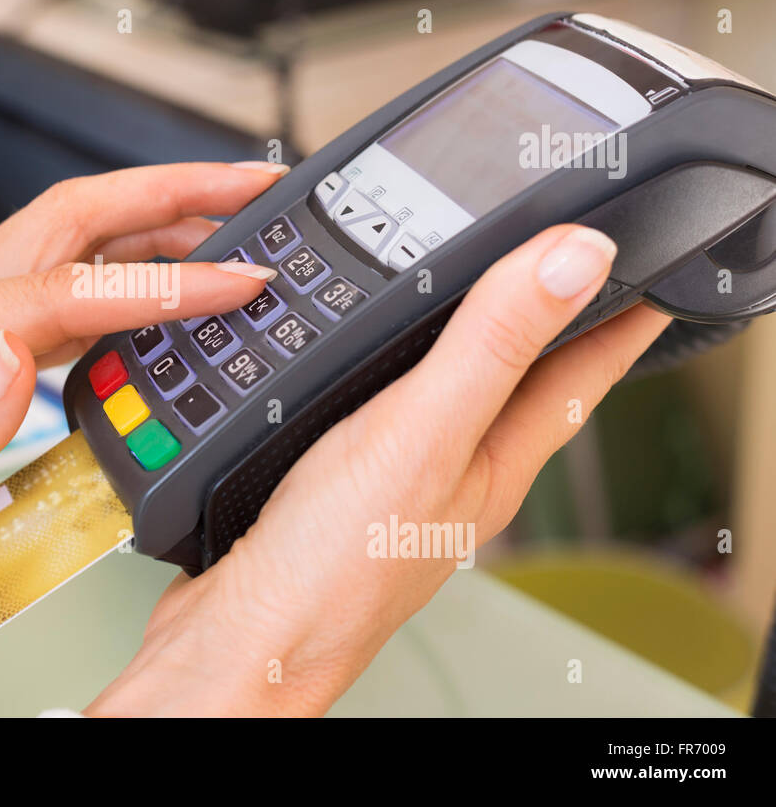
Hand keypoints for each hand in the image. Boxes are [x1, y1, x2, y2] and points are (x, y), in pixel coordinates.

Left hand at [0, 162, 289, 649]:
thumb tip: (19, 354)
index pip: (69, 289)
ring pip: (77, 249)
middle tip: (250, 190)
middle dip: (169, 195)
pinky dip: (127, 283)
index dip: (162, 280)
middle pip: (76, 220)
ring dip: (154, 229)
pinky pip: (68, 297)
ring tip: (228, 229)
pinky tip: (162, 300)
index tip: (236, 278)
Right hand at [88, 225, 671, 715]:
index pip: (584, 369)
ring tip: (483, 299)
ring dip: (472, 340)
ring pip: (455, 392)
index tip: (642, 261)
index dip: (618, 310)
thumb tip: (574, 260)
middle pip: (524, 378)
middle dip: (549, 316)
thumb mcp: (424, 433)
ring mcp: (405, 479)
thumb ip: (492, 343)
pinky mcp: (351, 482)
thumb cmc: (336, 562)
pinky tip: (375, 364)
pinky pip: (394, 409)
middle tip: (564, 265)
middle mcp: (461, 469)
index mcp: (499, 458)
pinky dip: (397, 371)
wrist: (249, 630)